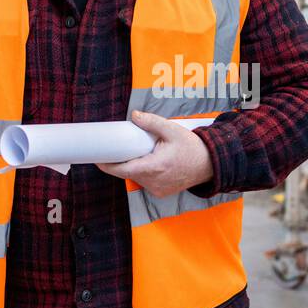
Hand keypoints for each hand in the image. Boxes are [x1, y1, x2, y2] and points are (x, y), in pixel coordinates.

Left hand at [96, 110, 214, 197]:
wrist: (210, 165)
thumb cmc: (191, 148)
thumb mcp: (172, 130)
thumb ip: (151, 122)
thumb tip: (134, 116)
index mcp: (154, 167)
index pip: (122, 170)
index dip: (107, 165)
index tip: (97, 159)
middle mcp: (154, 181)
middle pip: (128, 173)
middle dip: (122, 161)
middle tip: (122, 148)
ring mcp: (157, 189)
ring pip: (136, 177)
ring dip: (135, 166)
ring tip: (145, 153)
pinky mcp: (160, 192)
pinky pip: (145, 182)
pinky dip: (144, 172)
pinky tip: (152, 163)